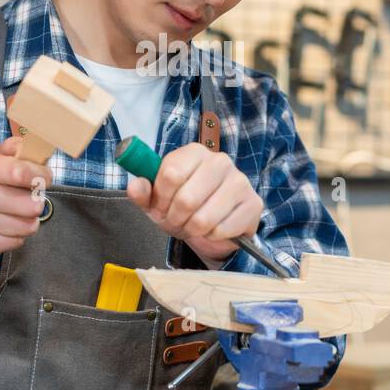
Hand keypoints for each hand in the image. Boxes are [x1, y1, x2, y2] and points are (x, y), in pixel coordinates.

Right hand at [0, 135, 52, 263]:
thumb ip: (12, 149)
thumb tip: (31, 143)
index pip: (20, 172)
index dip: (42, 176)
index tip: (44, 179)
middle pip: (31, 204)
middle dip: (36, 203)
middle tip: (28, 201)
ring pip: (27, 226)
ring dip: (28, 222)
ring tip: (16, 216)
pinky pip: (16, 242)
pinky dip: (16, 237)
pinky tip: (4, 229)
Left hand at [125, 142, 262, 263]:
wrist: (216, 224)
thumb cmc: (183, 206)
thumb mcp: (158, 199)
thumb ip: (143, 192)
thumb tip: (135, 186)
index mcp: (194, 152)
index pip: (170, 174)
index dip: (161, 198)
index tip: (161, 207)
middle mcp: (220, 161)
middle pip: (187, 199)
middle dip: (176, 218)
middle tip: (177, 221)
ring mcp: (240, 181)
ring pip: (204, 218)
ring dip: (192, 230)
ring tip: (193, 226)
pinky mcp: (253, 204)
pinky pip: (222, 230)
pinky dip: (211, 237)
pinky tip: (213, 229)